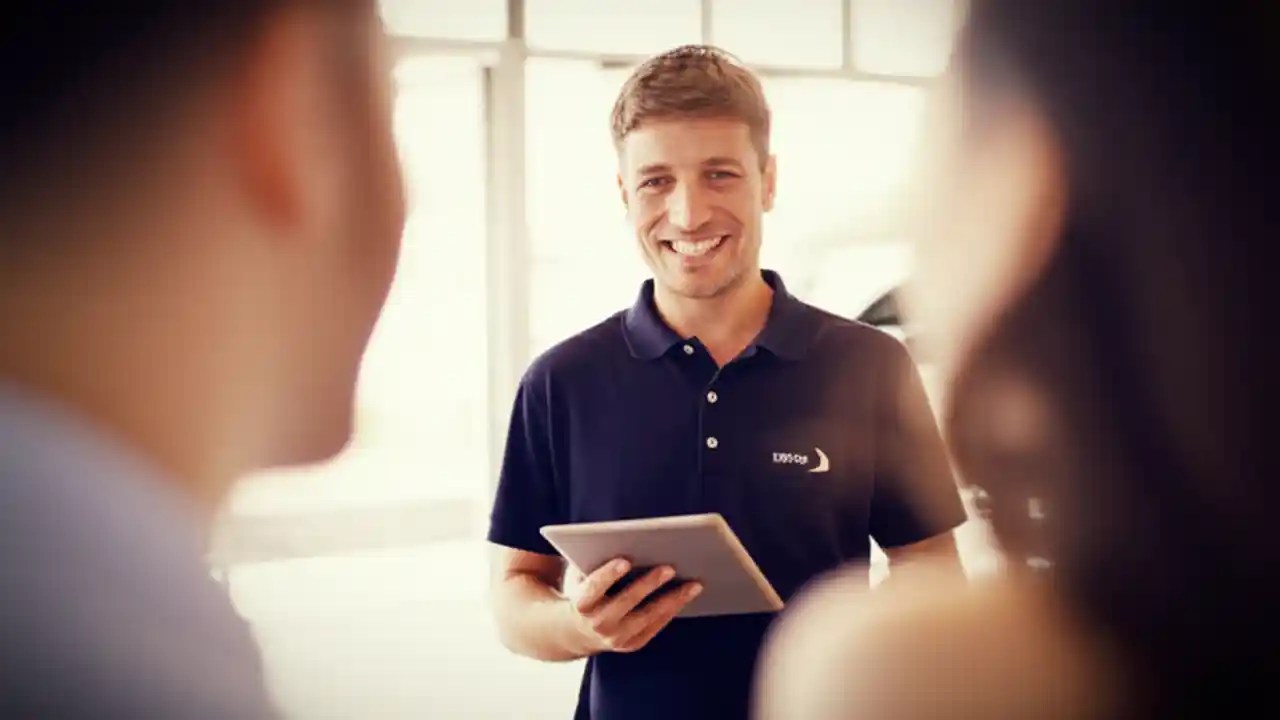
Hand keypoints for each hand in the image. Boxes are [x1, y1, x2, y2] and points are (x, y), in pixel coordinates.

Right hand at [566, 558, 702, 653]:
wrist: (580, 630)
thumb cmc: (586, 590)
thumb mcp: (582, 576)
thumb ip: (596, 562)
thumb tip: (626, 540)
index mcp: (581, 603)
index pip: (594, 587)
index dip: (608, 574)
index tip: (625, 560)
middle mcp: (598, 624)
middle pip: (625, 602)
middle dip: (648, 584)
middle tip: (670, 567)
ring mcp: (616, 638)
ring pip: (647, 617)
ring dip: (672, 600)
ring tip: (694, 584)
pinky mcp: (632, 644)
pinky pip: (655, 626)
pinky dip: (672, 610)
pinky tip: (688, 595)